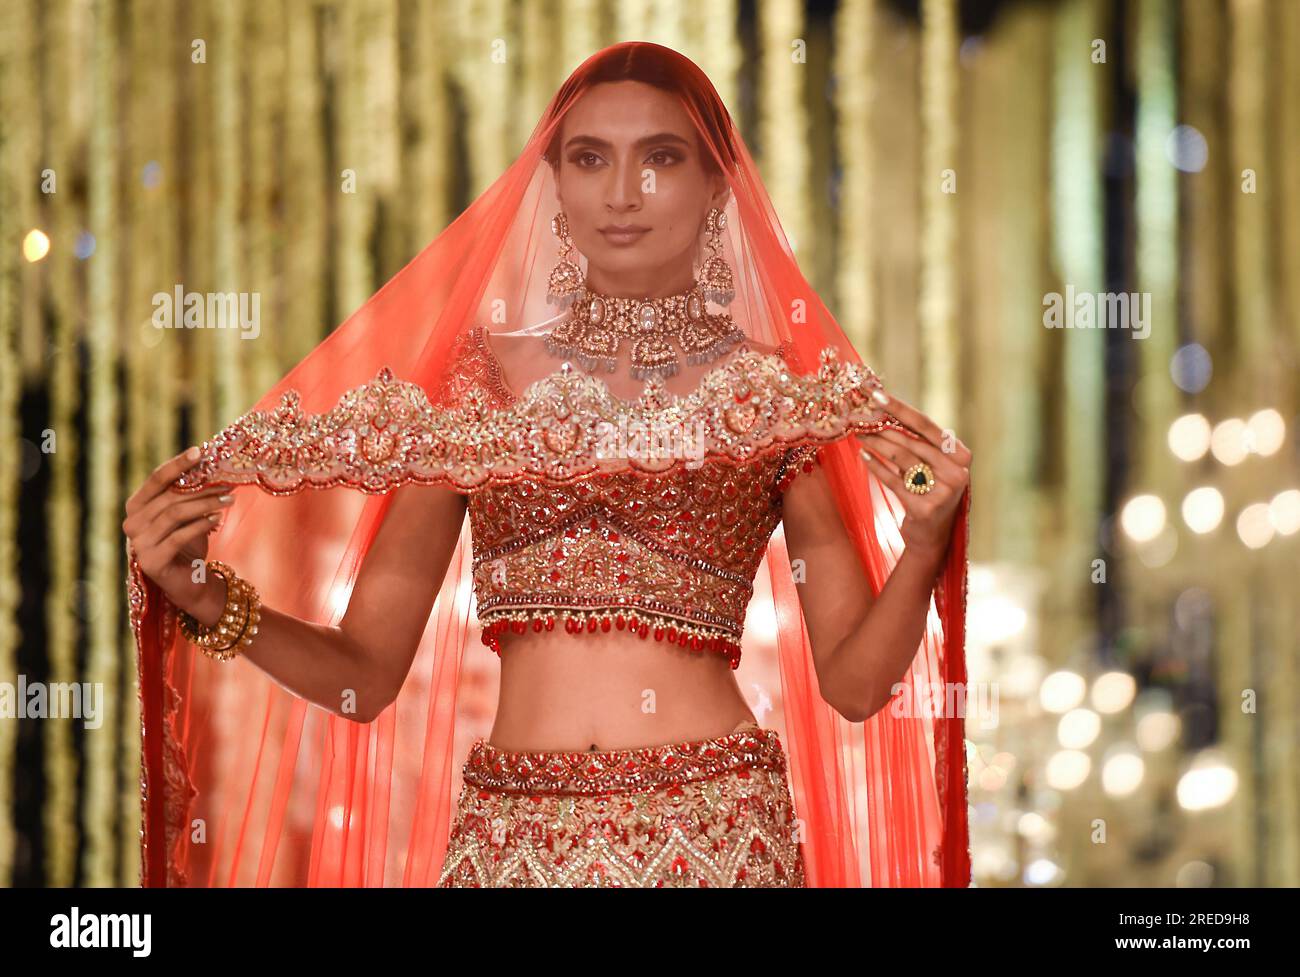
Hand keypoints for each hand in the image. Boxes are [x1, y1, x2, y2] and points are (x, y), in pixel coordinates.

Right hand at [122, 447, 235, 620]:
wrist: (191, 582)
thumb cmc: (188, 544)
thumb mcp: (188, 514)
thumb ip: (190, 493)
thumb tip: (215, 465)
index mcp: (136, 506)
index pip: (155, 479)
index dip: (177, 464)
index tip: (199, 452)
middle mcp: (132, 523)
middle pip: (169, 496)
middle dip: (202, 488)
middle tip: (229, 483)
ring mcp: (139, 544)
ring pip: (175, 514)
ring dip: (206, 504)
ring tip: (230, 498)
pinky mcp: (151, 562)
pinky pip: (179, 536)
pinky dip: (201, 525)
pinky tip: (219, 518)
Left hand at [856, 392, 971, 561]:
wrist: (933, 537)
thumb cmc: (930, 492)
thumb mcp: (934, 466)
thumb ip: (919, 443)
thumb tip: (883, 411)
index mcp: (961, 455)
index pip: (926, 425)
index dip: (899, 408)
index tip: (875, 395)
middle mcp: (957, 472)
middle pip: (911, 441)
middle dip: (881, 427)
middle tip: (859, 417)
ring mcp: (942, 492)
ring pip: (901, 459)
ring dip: (876, 444)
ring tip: (859, 435)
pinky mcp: (924, 509)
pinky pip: (893, 481)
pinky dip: (876, 467)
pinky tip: (863, 456)